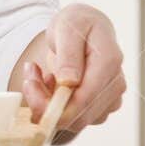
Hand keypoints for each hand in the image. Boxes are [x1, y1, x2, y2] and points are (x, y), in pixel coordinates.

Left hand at [22, 3, 125, 144]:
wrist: (86, 27)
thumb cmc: (76, 24)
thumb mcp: (66, 28)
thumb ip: (69, 55)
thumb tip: (70, 82)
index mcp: (109, 62)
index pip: (83, 100)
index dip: (53, 104)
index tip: (29, 84)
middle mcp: (115, 85)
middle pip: (77, 117)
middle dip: (45, 103)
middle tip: (29, 77)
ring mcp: (110, 99)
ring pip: (73, 121)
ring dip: (48, 103)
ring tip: (39, 75)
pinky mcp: (101, 107)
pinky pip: (74, 118)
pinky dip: (56, 106)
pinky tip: (51, 83)